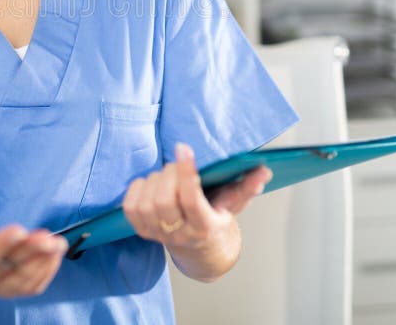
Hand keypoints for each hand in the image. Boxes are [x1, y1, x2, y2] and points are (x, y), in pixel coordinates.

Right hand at [0, 184, 68, 298]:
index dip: (0, 246)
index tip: (20, 230)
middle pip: (6, 270)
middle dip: (30, 253)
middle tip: (48, 238)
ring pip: (22, 282)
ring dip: (42, 263)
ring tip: (58, 243)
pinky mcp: (7, 291)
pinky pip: (30, 287)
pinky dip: (45, 271)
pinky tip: (55, 254)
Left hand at [122, 142, 271, 252]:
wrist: (201, 249)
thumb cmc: (218, 218)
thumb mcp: (235, 204)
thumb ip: (248, 187)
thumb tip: (264, 170)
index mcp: (205, 226)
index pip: (191, 201)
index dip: (186, 174)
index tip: (184, 148)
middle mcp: (180, 233)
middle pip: (164, 202)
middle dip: (169, 174)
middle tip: (177, 163)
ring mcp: (159, 234)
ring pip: (146, 204)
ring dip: (155, 180)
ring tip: (168, 175)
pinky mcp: (142, 231)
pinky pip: (131, 208)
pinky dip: (138, 189)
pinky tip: (151, 183)